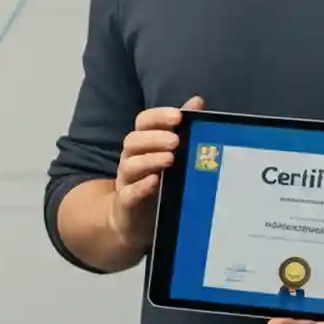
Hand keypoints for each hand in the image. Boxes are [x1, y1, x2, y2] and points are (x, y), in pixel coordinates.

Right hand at [108, 95, 204, 251]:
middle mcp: (131, 159)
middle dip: (154, 138)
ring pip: (130, 165)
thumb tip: (197, 101)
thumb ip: (182, 128)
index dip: (158, 116)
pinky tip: (155, 182)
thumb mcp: (172, 155)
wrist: (136, 222)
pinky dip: (141, 187)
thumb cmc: (159, 183)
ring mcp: (127, 182)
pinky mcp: (126, 204)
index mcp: (142, 144)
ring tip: (170, 159)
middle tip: (175, 140)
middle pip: (133, 140)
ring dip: (149, 160)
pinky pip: (129, 193)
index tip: (177, 117)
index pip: (144, 122)